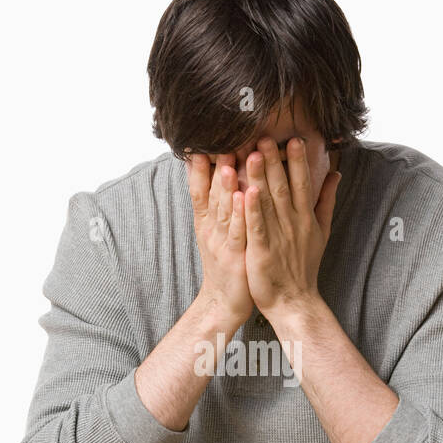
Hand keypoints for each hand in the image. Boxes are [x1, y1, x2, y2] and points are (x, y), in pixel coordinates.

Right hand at [186, 152, 251, 329]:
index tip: (202, 142)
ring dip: (225, 185)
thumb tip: (223, 177)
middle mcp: (211, 229)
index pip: (200, 189)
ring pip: (223, 209)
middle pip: (212, 193)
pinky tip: (242, 196)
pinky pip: (238, 232)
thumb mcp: (217, 233)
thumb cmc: (228, 264)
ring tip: (229, 161)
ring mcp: (222, 242)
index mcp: (207, 222)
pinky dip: (239, 214)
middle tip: (220, 140)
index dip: (200, 167)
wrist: (225, 303)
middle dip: (216, 166)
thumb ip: (218, 206)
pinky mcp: (236, 256)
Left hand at [243, 136, 340, 321]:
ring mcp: (278, 237)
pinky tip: (247, 192)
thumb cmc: (304, 266)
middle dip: (274, 162)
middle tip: (265, 137)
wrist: (294, 301)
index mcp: (305, 217)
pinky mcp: (263, 252)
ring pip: (269, 202)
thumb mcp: (321, 231)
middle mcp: (293, 224)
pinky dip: (253, 210)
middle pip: (283, 187)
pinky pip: (257, 227)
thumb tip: (335, 175)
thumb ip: (326, 201)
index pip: (302, 183)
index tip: (293, 139)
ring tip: (253, 153)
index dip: (297, 161)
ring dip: (261, 178)